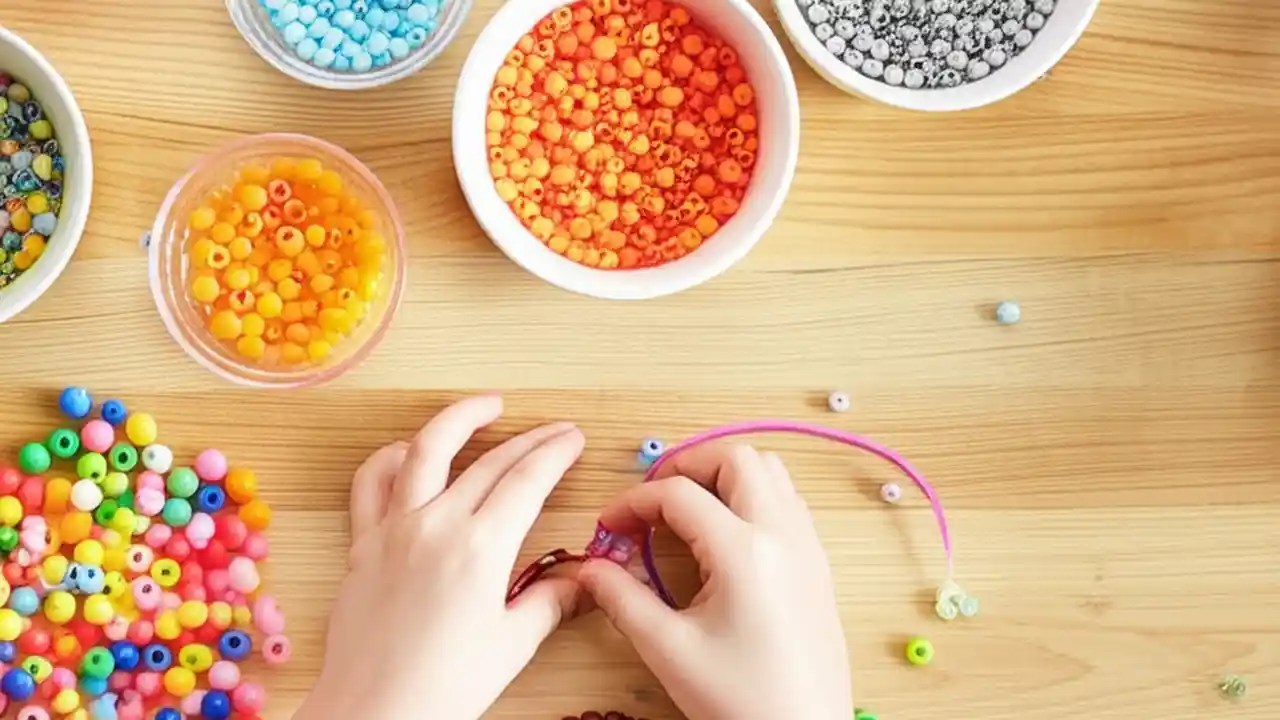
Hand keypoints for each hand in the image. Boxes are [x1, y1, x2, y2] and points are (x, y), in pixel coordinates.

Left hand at [296, 395, 585, 719]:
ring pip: (426, 450)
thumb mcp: (512, 644)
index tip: (572, 439)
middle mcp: (437, 526)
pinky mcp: (363, 544)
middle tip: (553, 430)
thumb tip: (580, 583)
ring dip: (458, 419)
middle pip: (490, 461)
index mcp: (482, 549)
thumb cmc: (442, 688)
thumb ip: (548, 602)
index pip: (528, 480)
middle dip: (529, 439)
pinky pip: (372, 483)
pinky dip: (391, 457)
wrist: (374, 712)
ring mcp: (395, 529)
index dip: (555, 453)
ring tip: (485, 407)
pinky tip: (410, 451)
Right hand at [579, 443, 852, 719]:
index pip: (679, 493)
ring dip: (723, 476)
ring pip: (769, 471)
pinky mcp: (817, 565)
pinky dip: (751, 497)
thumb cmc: (745, 703)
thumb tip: (591, 567)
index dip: (633, 501)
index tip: (611, 526)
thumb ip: (623, 599)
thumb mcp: (669, 651)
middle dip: (685, 465)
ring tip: (686, 510)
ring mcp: (807, 547)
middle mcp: (783, 536)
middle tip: (652, 498)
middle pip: (735, 457)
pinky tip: (723, 534)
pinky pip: (787, 501)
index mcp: (745, 553)